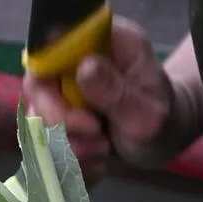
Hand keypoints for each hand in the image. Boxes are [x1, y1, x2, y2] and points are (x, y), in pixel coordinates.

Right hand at [23, 16, 175, 180]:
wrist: (162, 140)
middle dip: (63, 124)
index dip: (54, 87)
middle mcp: (78, 59)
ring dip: (67, 144)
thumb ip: (116, 93)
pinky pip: (45, 135)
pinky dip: (67, 154)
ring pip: (39, 116)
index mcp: (104, 42)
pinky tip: (94, 158)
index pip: (54, 50)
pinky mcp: (58, 111)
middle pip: (39, 87)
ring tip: (103, 151)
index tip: (86, 120)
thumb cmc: (163, 123)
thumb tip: (84, 67)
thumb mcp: (146, 114)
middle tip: (98, 141)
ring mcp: (65, 86)